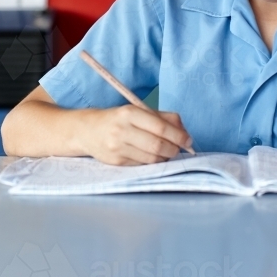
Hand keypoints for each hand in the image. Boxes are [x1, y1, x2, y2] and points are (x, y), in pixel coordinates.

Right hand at [78, 105, 192, 165]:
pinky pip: (142, 165)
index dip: (178, 136)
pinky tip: (151, 155)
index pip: (161, 127)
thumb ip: (164, 118)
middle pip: (158, 145)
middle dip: (174, 149)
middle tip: (178, 149)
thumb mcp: (139, 111)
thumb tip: (185, 132)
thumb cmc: (118, 120)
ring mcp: (117, 148)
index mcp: (129, 113)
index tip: (188, 140)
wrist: (88, 130)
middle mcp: (121, 130)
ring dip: (165, 157)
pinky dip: (152, 162)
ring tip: (166, 152)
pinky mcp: (116, 162)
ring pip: (152, 158)